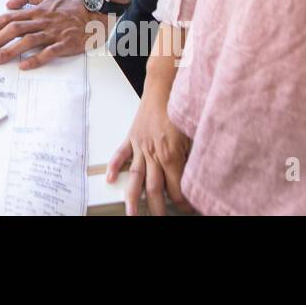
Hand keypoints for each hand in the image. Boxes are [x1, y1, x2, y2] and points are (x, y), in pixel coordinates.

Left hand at [0, 0, 95, 67]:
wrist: (96, 9)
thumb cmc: (71, 4)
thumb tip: (8, 3)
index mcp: (36, 11)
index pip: (9, 17)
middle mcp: (42, 21)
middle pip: (14, 29)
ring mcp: (53, 32)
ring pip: (27, 41)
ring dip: (9, 51)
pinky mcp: (65, 43)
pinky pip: (48, 52)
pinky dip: (35, 59)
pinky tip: (23, 66)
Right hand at [106, 83, 193, 215]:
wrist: (164, 86)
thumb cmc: (180, 107)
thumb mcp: (193, 135)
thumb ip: (192, 158)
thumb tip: (196, 176)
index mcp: (171, 155)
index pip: (176, 189)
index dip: (182, 203)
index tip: (187, 209)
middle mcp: (153, 153)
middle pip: (154, 188)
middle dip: (156, 208)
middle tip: (158, 220)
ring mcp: (140, 146)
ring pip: (135, 176)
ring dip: (133, 197)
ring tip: (131, 212)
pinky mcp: (132, 137)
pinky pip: (121, 154)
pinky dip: (114, 166)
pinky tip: (110, 179)